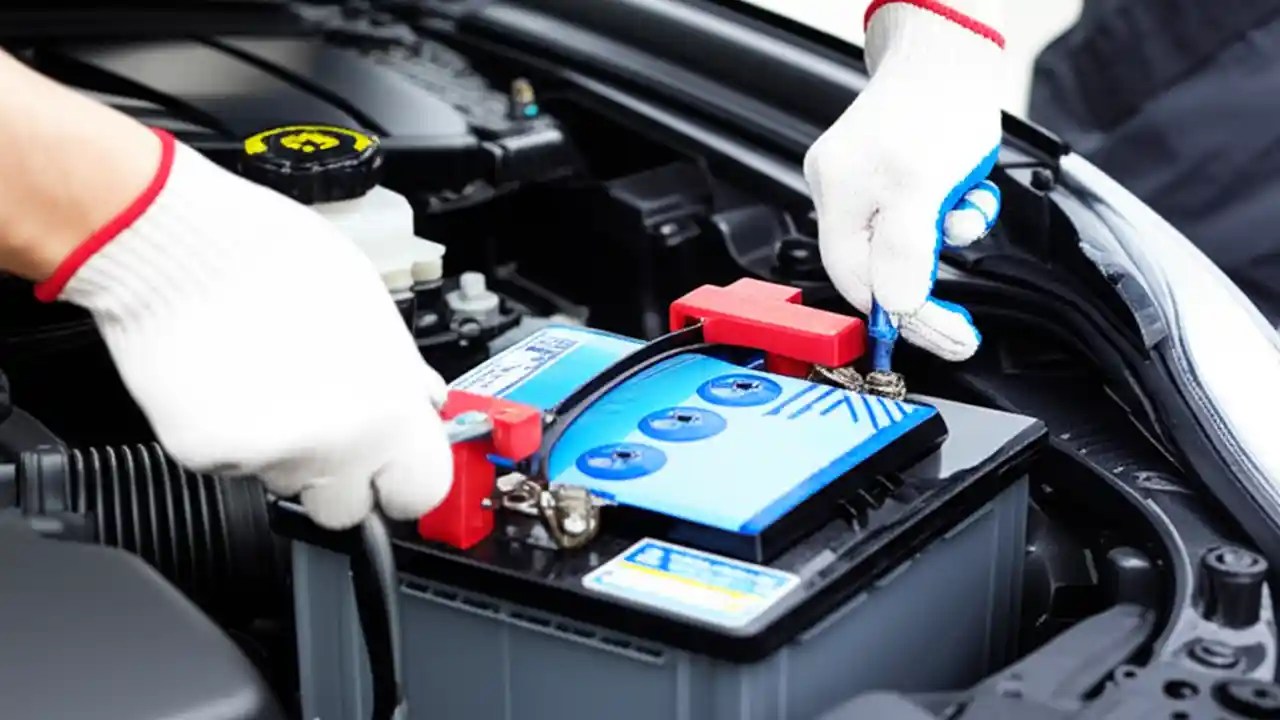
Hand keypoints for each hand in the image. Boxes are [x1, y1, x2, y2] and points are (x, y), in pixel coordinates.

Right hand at [38, 130, 452, 529]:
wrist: (176, 243)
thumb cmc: (274, 257)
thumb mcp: (369, 304)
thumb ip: (401, 369)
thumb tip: (422, 403)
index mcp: (388, 409)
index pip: (421, 491)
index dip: (404, 481)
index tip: (392, 471)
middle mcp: (333, 444)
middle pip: (347, 506)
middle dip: (340, 477)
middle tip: (323, 420)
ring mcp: (266, 456)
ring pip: (286, 481)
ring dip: (284, 448)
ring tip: (268, 377)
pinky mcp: (206, 455)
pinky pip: (231, 463)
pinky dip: (231, 433)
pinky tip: (228, 379)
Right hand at [805, 0, 1003, 360]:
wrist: (951, 50)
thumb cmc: (936, 107)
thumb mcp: (922, 192)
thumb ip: (903, 255)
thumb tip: (897, 307)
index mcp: (837, 201)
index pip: (859, 286)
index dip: (904, 317)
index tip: (948, 337)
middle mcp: (838, 193)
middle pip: (877, 268)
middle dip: (927, 279)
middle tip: (962, 319)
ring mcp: (860, 181)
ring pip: (902, 242)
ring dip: (944, 237)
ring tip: (966, 210)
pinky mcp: (886, 171)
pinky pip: (914, 214)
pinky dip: (946, 212)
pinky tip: (964, 193)